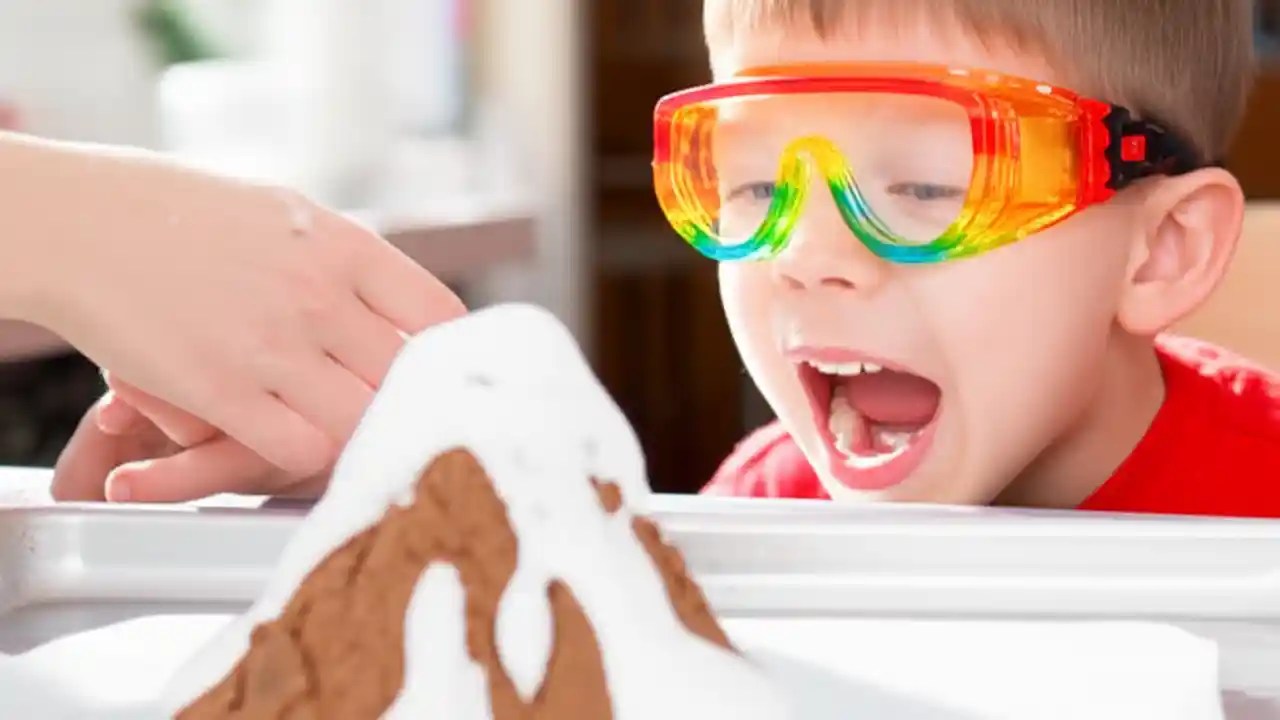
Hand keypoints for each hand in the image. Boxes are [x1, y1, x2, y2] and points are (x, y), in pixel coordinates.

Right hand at [20, 146, 464, 478]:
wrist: (87, 225)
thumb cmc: (189, 215)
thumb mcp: (289, 214)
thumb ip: (350, 263)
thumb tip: (409, 310)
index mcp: (343, 246)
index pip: (437, 314)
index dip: (447, 353)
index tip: (441, 374)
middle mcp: (318, 295)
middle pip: (406, 377)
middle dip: (406, 400)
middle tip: (399, 417)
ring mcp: (271, 346)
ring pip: (360, 420)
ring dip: (357, 432)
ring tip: (345, 431)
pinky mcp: (221, 391)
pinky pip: (299, 449)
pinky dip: (304, 453)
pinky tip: (290, 436)